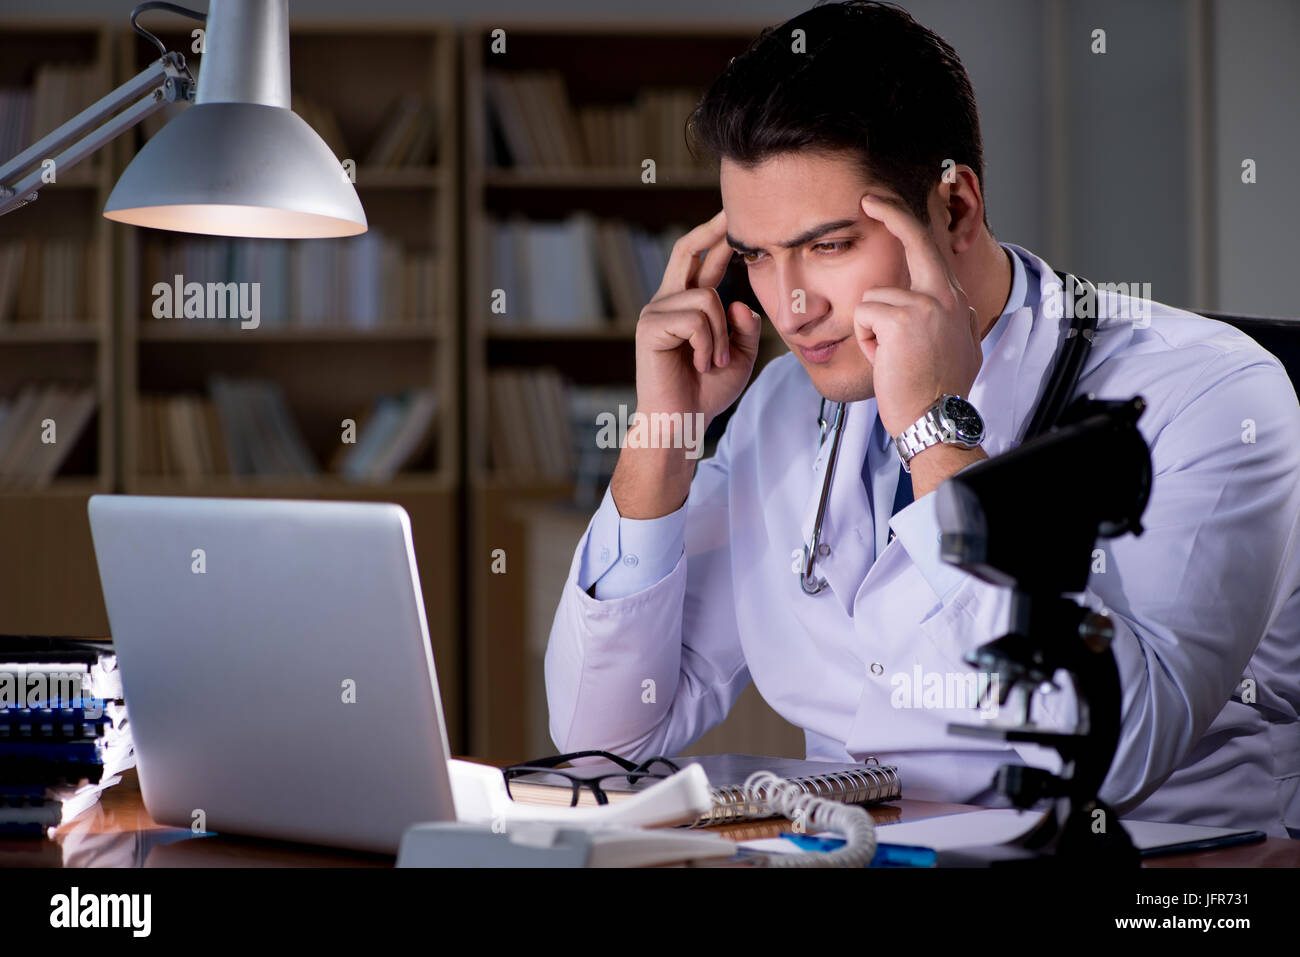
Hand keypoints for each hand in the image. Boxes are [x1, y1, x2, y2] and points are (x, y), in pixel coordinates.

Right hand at [634, 209, 762, 424]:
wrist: (681, 422)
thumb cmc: (706, 391)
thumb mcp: (738, 354)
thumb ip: (744, 326)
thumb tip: (738, 302)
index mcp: (685, 304)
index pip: (700, 259)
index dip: (716, 236)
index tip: (733, 214)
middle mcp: (666, 301)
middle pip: (686, 250)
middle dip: (712, 229)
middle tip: (732, 212)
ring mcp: (655, 311)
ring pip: (707, 299)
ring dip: (721, 335)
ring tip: (713, 362)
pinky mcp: (649, 327)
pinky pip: (696, 320)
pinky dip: (708, 345)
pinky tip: (700, 363)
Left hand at [853, 194, 982, 437]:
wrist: (937, 421)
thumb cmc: (937, 395)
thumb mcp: (954, 349)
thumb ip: (945, 321)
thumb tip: (939, 309)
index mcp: (956, 303)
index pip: (931, 253)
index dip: (908, 226)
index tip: (885, 207)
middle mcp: (947, 296)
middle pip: (917, 240)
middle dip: (892, 211)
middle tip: (868, 198)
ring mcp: (928, 304)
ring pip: (873, 298)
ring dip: (870, 331)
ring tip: (891, 359)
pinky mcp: (903, 317)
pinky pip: (864, 316)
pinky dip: (865, 342)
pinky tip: (885, 361)